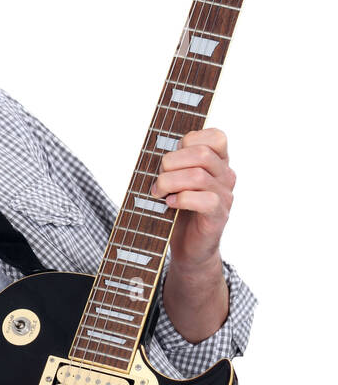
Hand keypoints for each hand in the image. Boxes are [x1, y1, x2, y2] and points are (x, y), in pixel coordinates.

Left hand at [149, 127, 233, 269]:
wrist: (189, 247)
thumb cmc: (178, 209)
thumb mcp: (174, 179)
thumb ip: (174, 162)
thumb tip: (158, 153)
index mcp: (218, 162)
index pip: (215, 137)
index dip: (189, 141)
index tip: (172, 159)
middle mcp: (226, 176)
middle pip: (202, 153)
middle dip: (171, 163)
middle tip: (159, 180)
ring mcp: (225, 196)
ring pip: (198, 176)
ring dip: (169, 182)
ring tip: (159, 193)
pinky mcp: (218, 216)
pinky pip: (204, 200)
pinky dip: (181, 199)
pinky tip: (170, 204)